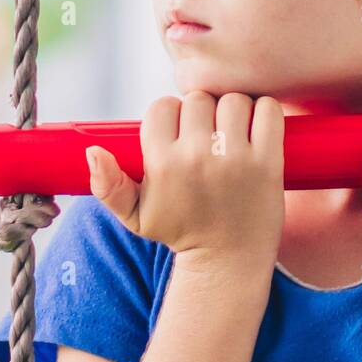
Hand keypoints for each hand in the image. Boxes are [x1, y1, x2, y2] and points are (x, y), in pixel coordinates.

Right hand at [86, 91, 284, 268]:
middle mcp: (198, 158)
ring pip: (233, 100)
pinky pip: (269, 110)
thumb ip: (108, 186)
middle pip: (198, 99)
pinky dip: (265, 112)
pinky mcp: (268, 162)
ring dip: (233, 111)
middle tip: (207, 136)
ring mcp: (236, 159)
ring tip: (231, 134)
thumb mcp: (136, 216)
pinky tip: (257, 128)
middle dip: (202, 112)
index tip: (179, 134)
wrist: (228, 262)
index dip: (170, 116)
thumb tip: (93, 152)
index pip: (162, 107)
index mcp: (164, 165)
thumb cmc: (181, 233)